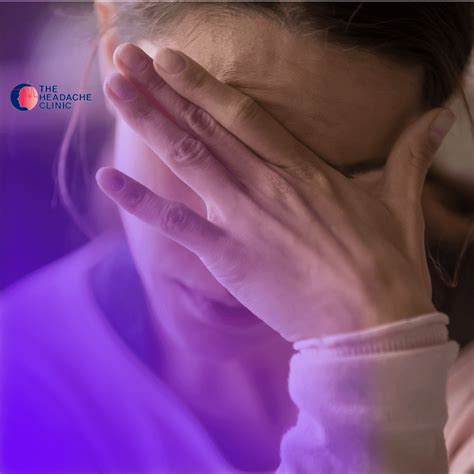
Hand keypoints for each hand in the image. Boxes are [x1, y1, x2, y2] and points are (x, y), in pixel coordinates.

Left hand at [96, 43, 454, 341]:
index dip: (203, 84)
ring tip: (114, 90)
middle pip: (205, 127)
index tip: (171, 57)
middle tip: (124, 57)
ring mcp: (244, 220)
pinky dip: (139, 202)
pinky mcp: (229, 257)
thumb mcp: (399, 202)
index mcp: (304, 170)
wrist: (371, 326)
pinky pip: (176, 224)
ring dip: (147, 122)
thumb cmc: (385, 265)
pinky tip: (106, 178)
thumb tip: (440, 118)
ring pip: (187, 161)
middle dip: (162, 89)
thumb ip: (410, 155)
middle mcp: (267, 186)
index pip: (243, 114)